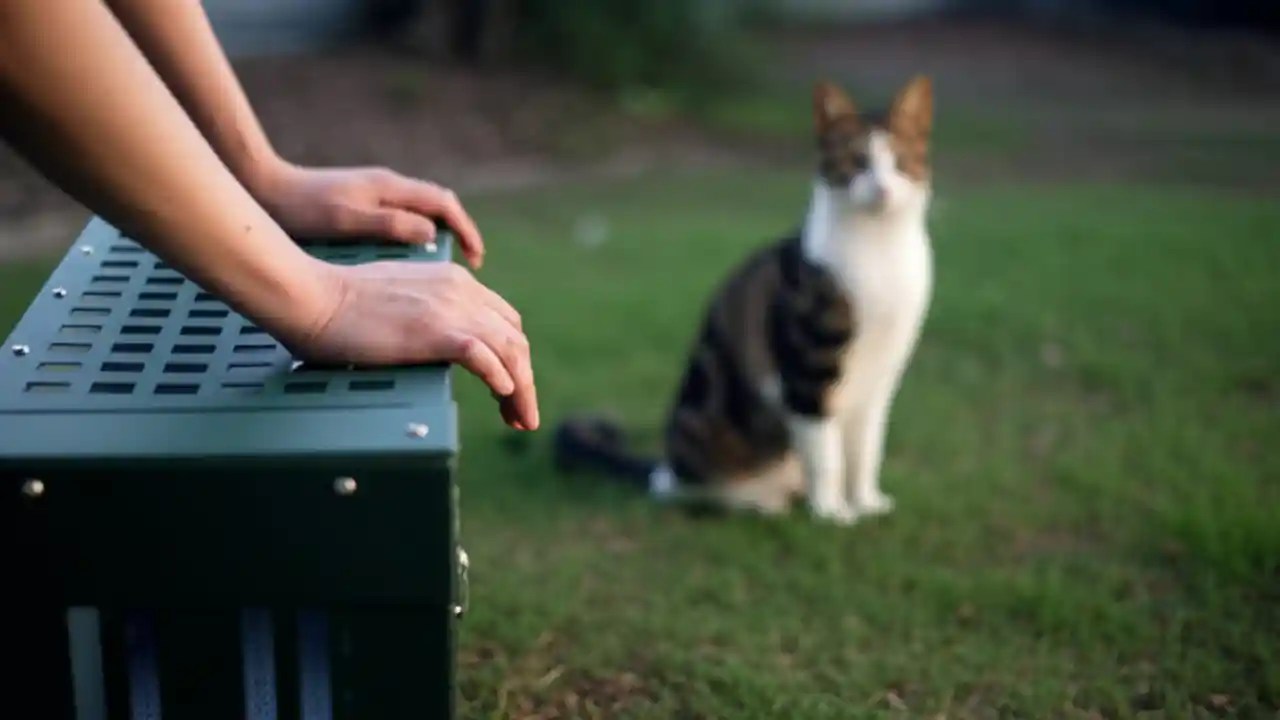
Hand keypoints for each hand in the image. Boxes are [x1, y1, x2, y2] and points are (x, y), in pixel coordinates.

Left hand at [256, 163, 485, 268]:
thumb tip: (431, 234)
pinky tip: (407, 261)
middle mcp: (387, 186)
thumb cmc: (302, 208)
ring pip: (421, 212)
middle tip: (468, 266)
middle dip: (459, 233)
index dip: (466, 231)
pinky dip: (416, 237)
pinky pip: (402, 218)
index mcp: (390, 187)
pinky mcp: (361, 204)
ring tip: (443, 268)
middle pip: (439, 206)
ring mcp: (374, 193)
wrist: (263, 188)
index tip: (475, 259)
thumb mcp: (347, 220)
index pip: (445, 204)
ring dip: (439, 235)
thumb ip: (390, 225)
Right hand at [288, 260, 537, 430]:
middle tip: (521, 414)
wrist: (313, 296)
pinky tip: (503, 397)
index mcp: (454, 281)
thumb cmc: (340, 302)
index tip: (511, 389)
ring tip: (521, 419)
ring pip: (511, 350)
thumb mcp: (398, 297)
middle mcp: (461, 290)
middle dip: (525, 379)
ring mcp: (451, 310)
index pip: (504, 321)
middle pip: (515, 338)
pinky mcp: (436, 331)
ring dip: (522, 390)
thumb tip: (429, 340)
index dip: (514, 357)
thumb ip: (423, 313)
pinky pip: (485, 357)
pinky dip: (501, 379)